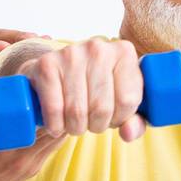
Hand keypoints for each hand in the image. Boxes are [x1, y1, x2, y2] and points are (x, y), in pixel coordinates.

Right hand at [0, 89, 65, 180]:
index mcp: (0, 150)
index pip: (34, 125)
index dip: (43, 104)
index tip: (42, 84)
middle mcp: (18, 161)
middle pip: (53, 131)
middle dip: (56, 109)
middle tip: (52, 86)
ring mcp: (26, 169)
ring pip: (55, 142)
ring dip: (56, 121)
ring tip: (51, 99)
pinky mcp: (29, 173)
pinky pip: (48, 150)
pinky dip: (52, 134)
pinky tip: (46, 118)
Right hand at [23, 37, 146, 142]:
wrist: (56, 78)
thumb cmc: (95, 93)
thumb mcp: (122, 107)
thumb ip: (134, 123)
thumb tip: (128, 133)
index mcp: (124, 52)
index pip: (128, 101)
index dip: (120, 118)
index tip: (112, 116)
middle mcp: (98, 47)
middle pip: (102, 108)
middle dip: (96, 125)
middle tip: (90, 121)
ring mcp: (71, 53)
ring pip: (77, 112)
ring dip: (75, 128)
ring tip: (74, 121)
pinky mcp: (46, 64)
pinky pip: (54, 109)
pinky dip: (55, 125)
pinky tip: (57, 122)